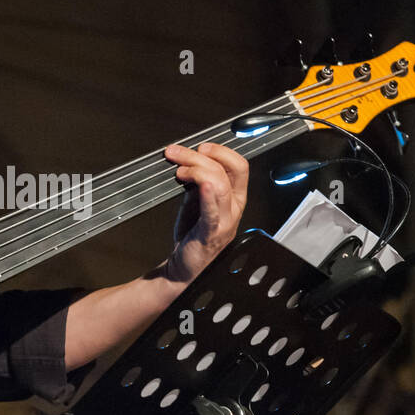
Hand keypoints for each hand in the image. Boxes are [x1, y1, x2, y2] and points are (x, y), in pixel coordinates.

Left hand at [161, 142, 248, 285]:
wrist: (182, 267)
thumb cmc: (192, 234)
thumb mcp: (197, 201)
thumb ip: (198, 182)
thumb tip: (188, 160)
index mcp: (234, 198)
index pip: (238, 166)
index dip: (221, 151)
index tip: (200, 147)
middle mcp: (234, 208)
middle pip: (226, 171)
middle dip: (199, 156)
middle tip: (176, 153)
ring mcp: (224, 222)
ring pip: (220, 185)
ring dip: (196, 170)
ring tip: (178, 170)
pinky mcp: (210, 234)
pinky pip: (212, 212)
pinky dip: (208, 196)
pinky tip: (203, 185)